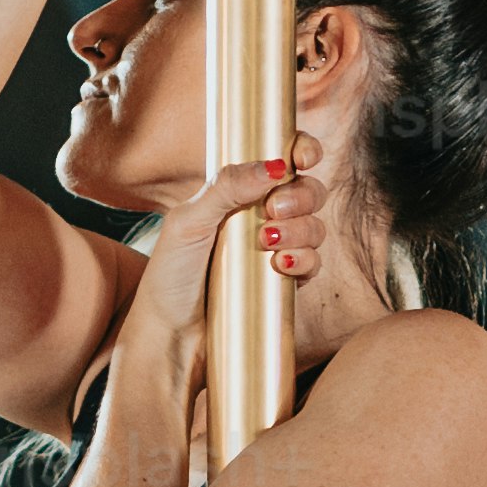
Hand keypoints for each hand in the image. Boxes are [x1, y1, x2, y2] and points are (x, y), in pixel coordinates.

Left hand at [121, 149, 333, 354]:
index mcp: (236, 192)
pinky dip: (305, 261)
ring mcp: (275, 249)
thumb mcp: (189, 223)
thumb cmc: (171, 275)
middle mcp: (260, 216)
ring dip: (302, 230)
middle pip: (307, 191)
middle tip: (273, 210)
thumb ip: (227, 188)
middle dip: (301, 196)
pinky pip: (313, 264)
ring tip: (268, 243)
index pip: (280, 159)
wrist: (173, 335)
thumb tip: (275, 166)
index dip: (301, 150)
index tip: (303, 157)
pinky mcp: (284, 282)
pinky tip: (281, 267)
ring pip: (315, 227)